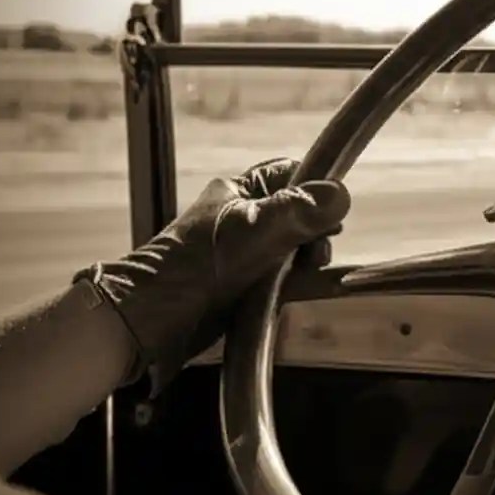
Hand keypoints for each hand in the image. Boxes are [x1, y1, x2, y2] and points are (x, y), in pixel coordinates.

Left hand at [76, 158, 349, 394]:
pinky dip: (291, 284)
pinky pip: (280, 278)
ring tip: (303, 274)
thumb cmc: (196, 268)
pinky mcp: (241, 284)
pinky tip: (290, 292)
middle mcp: (240, 217)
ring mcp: (241, 252)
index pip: (291, 173)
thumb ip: (301, 210)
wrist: (153, 322)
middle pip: (299, 213)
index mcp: (238, 191)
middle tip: (316, 252)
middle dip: (315, 231)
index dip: (316, 188)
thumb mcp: (257, 229)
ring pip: (293, 247)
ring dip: (304, 262)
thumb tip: (341, 194)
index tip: (332, 211)